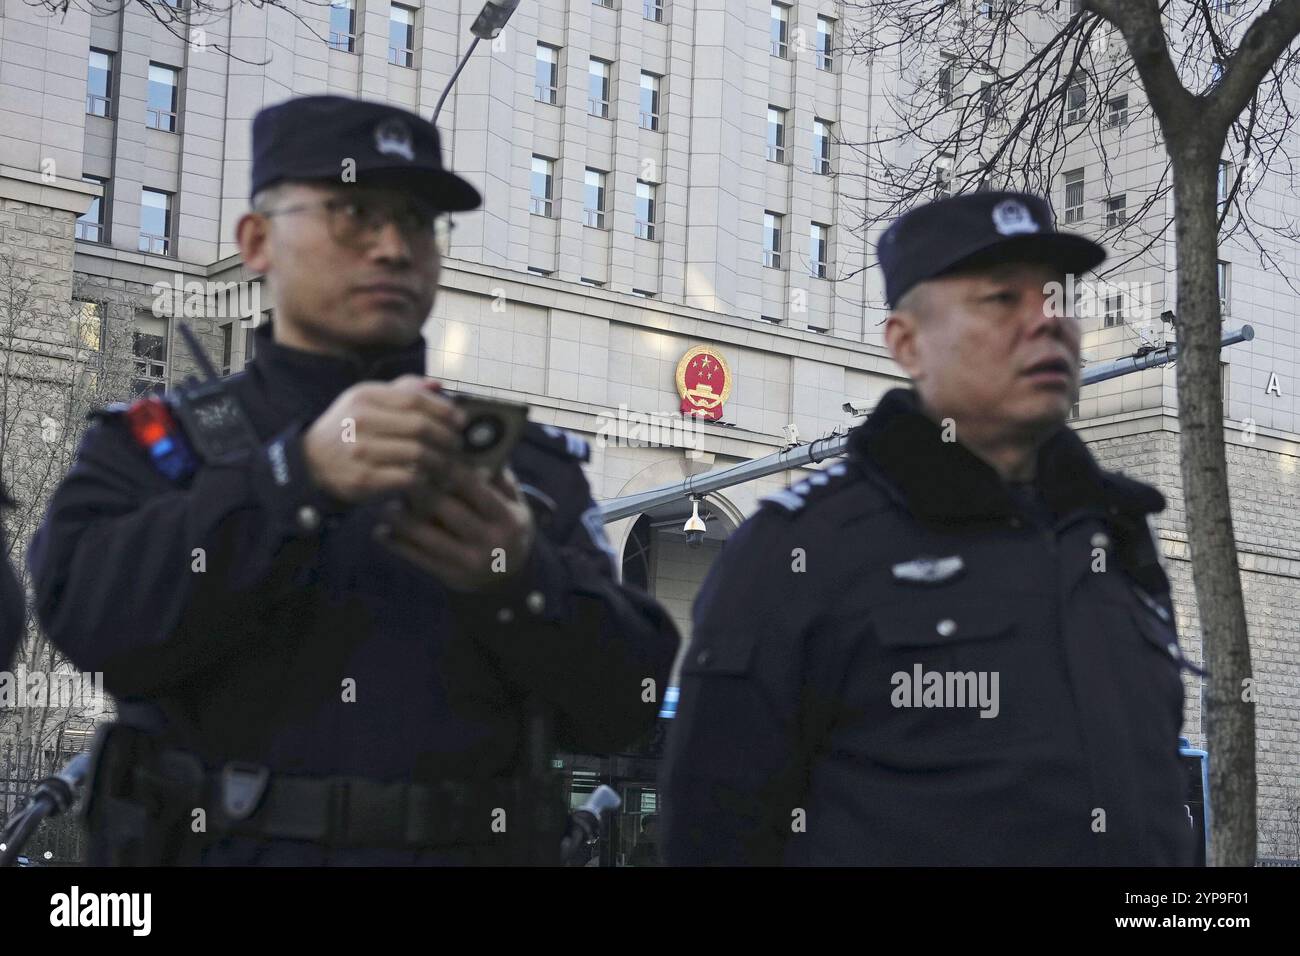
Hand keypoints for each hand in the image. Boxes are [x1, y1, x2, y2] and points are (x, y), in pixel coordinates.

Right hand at [302, 375, 464, 503]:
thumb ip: (403, 391)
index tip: (460, 421)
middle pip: (421, 427)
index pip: (415, 399)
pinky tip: (427, 478)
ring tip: (447, 464)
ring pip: (418, 454)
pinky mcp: (363, 479)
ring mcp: (360, 450)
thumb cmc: (351, 428)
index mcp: (365, 396)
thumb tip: (438, 386)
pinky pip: (408, 478)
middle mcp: (360, 420)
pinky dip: (424, 479)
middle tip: (456, 445)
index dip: (444, 410)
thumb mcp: (369, 401)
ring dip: (440, 461)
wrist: (312, 462)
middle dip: (447, 437)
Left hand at [376, 464, 536, 592]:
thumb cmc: (506, 526)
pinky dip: (399, 546)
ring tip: (384, 506)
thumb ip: (498, 477)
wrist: (508, 576)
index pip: (478, 491)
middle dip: (423, 494)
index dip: (452, 471)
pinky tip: (382, 532)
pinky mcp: (452, 576)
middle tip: (399, 475)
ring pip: (431, 539)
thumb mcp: (514, 504)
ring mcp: (470, 563)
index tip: (429, 453)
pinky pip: (421, 560)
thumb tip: (475, 443)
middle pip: (451, 513)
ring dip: (404, 522)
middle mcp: (492, 543)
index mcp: (508, 519)